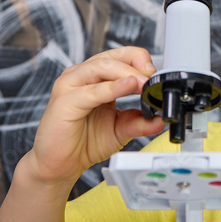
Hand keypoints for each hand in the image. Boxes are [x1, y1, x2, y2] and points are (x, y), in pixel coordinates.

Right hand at [27, 46, 164, 184]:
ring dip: (126, 73)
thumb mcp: (120, 130)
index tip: (156, 76)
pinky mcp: (64, 101)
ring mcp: (70, 86)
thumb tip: (161, 118)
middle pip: (111, 57)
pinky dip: (111, 88)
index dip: (140, 61)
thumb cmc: (83, 142)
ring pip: (101, 67)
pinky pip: (92, 91)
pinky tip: (127, 86)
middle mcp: (81, 77)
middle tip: (153, 78)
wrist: (60, 165)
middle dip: (136, 65)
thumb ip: (140, 122)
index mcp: (95, 78)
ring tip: (143, 83)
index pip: (120, 56)